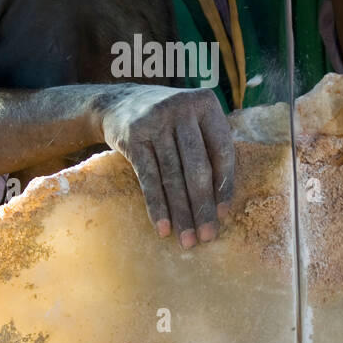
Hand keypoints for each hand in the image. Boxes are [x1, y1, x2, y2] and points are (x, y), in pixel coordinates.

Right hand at [100, 84, 233, 247]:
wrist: (117, 102)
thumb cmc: (167, 120)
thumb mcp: (192, 119)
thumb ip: (211, 145)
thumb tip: (224, 200)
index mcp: (206, 104)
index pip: (222, 151)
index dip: (225, 185)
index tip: (224, 215)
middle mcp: (181, 109)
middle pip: (197, 167)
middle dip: (203, 207)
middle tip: (207, 236)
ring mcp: (155, 122)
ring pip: (173, 176)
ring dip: (181, 213)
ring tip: (187, 240)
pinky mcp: (132, 136)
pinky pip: (148, 178)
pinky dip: (157, 206)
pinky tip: (163, 228)